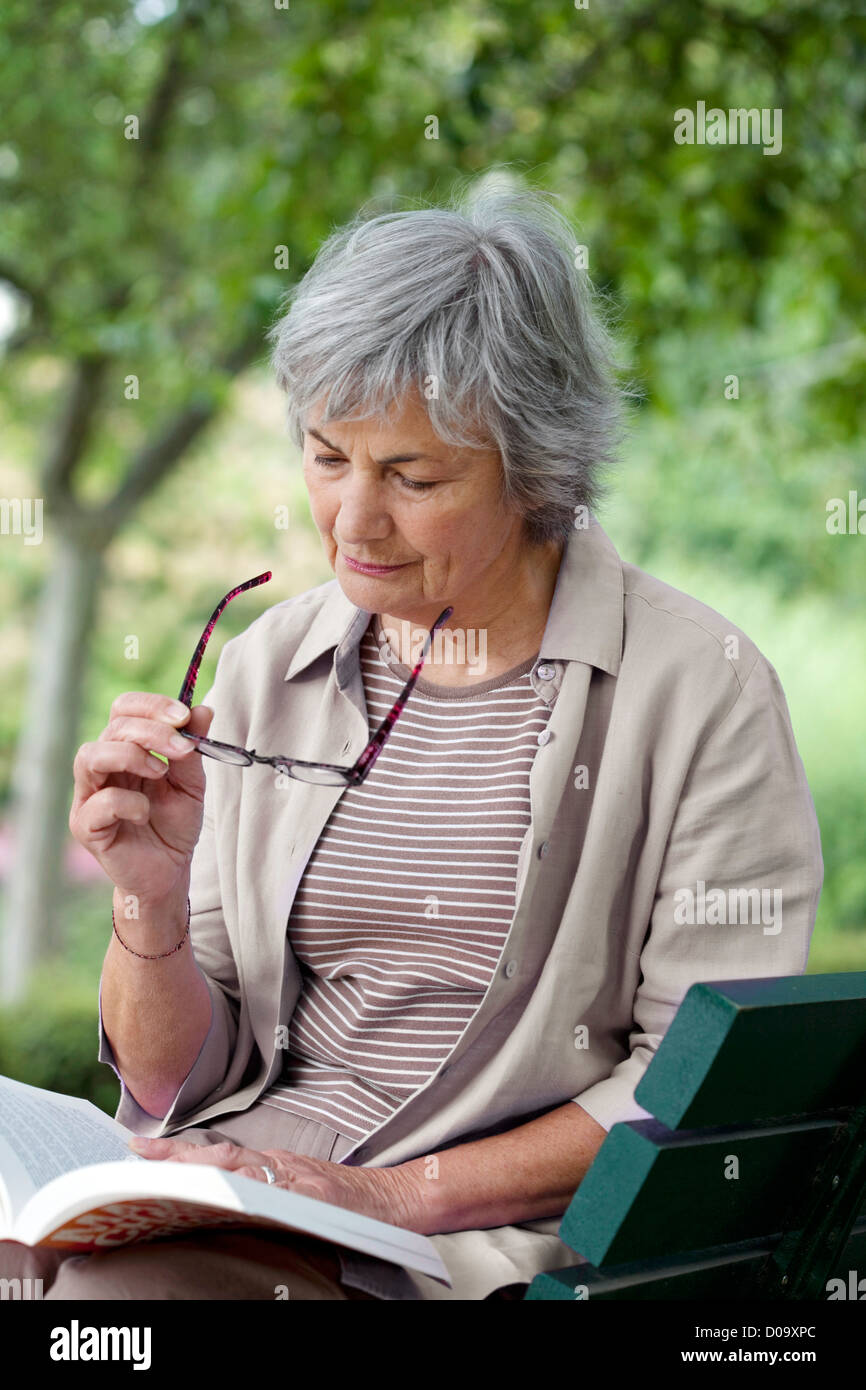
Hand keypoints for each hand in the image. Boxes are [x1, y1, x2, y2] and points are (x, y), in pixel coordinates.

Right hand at [70, 692, 215, 905]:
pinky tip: (145, 814)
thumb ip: (192, 750)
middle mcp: (102, 767)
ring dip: (131, 756)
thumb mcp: (191, 784)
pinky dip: (128, 803)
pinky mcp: (86, 826)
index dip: (151, 706)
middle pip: (113, 728)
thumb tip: (203, 710)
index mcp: (125, 749)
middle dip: (152, 732)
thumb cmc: (175, 824)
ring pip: (90, 756)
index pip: (124, 710)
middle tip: (183, 748)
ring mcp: (88, 796)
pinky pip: (99, 802)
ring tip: (160, 773)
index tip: (184, 716)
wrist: (169, 871)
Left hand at [128, 1135, 427, 1232]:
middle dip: (179, 1158)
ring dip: (201, 1171)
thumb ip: (267, 1182)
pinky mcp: (313, 1200)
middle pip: (222, 1159)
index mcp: (275, 1165)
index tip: (141, 1148)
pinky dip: (244, 1193)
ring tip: (165, 1174)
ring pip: (241, 1173)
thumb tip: (217, 1186)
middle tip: (139, 1155)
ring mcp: (296, 1185)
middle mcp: (282, 1169)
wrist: (396, 1201)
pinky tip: (221, 1196)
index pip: (219, 1155)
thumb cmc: (349, 1199)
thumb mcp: (303, 1183)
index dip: (179, 1152)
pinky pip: (271, 1196)